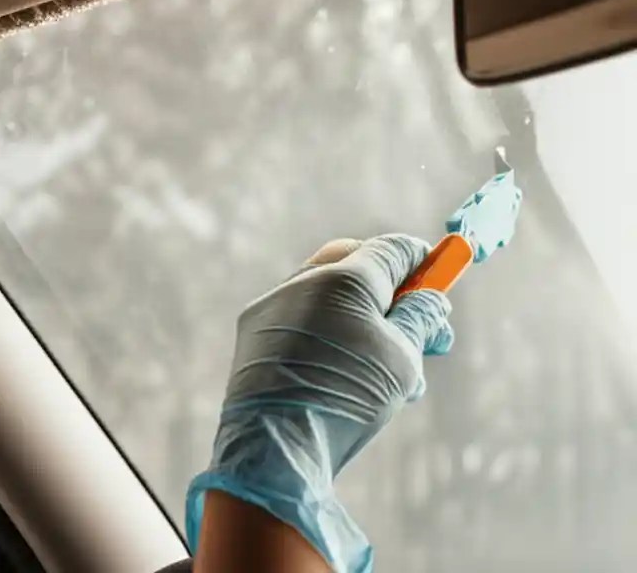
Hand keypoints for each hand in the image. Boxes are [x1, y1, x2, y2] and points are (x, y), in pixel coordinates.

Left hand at [187, 234, 453, 572]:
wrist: (275, 445)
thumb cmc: (348, 398)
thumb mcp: (403, 358)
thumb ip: (421, 319)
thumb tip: (432, 299)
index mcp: (342, 279)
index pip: (391, 249)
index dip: (421, 261)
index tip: (440, 277)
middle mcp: (301, 283)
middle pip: (354, 265)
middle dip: (391, 289)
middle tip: (421, 321)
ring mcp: (272, 307)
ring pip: (329, 297)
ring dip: (364, 320)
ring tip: (395, 372)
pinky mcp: (253, 334)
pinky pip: (302, 320)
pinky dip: (331, 336)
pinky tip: (351, 377)